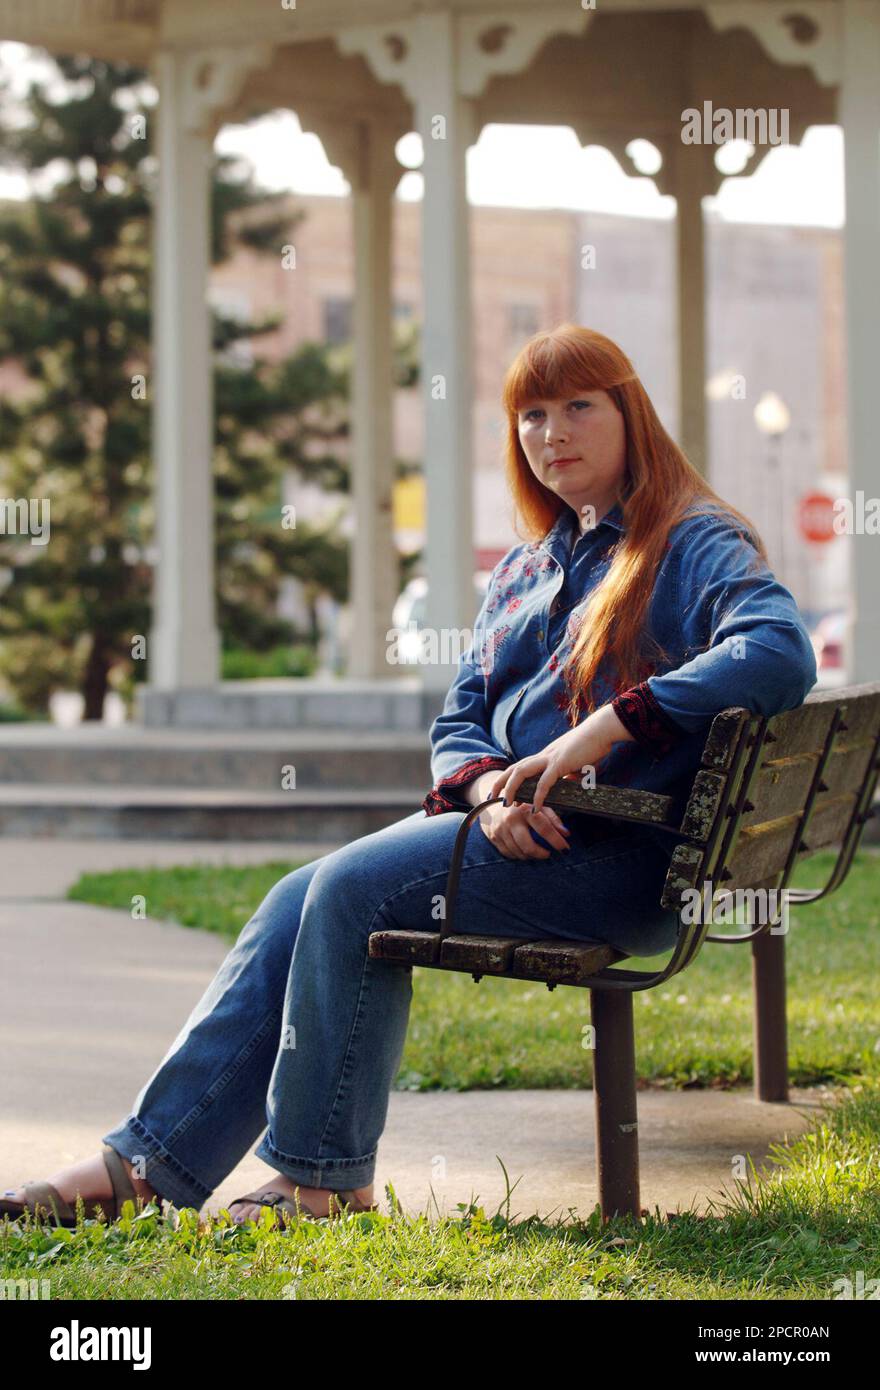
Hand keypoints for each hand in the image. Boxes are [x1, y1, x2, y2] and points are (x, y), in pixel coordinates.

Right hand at [462, 770, 571, 860]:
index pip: (544, 828)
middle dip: (541, 854)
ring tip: (537, 851)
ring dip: (531, 856)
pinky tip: (524, 850)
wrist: (496, 803)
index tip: (565, 849)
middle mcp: (511, 819)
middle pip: (528, 846)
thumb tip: (566, 834)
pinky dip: (519, 855)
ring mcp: (500, 829)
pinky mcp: (494, 837)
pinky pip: (509, 854)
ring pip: (519, 852)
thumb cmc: (524, 805)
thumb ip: (553, 819)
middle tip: (548, 853)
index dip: (556, 841)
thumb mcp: (540, 806)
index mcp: (525, 808)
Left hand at [488, 704, 634, 816]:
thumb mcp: (576, 763)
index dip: (509, 779)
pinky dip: (538, 796)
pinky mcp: (560, 763)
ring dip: (511, 788)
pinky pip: (544, 782)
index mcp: (545, 756)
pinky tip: (535, 809)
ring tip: (507, 805)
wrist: (601, 730)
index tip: (502, 794)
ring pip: (521, 772)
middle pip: (514, 768)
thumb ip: (569, 773)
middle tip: (491, 798)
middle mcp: (543, 756)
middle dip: (500, 783)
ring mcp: (550, 758)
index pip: (520, 767)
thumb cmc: (592, 745)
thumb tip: (568, 783)